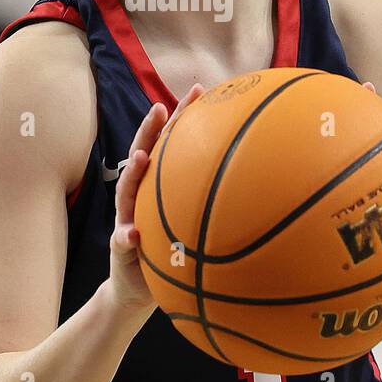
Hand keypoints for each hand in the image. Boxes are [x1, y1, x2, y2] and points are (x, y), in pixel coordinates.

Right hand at [107, 84, 204, 310]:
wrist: (138, 290)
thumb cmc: (172, 253)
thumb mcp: (194, 225)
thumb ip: (211, 203)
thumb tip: (260, 180)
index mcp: (158, 186)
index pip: (169, 144)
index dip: (181, 118)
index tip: (197, 91)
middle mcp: (139, 196)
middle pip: (142, 155)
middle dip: (149, 131)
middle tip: (160, 109)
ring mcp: (126, 218)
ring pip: (126, 192)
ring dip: (132, 174)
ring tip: (140, 158)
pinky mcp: (121, 246)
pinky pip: (122, 241)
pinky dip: (126, 236)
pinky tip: (132, 233)